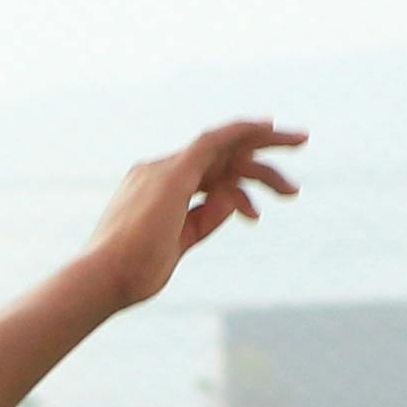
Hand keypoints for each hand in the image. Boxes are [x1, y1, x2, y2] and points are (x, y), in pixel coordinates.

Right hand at [79, 121, 304, 309]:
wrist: (103, 279)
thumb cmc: (132, 274)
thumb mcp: (177, 246)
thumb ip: (204, 221)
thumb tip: (235, 200)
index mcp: (158, 191)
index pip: (207, 178)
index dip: (238, 189)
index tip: (257, 210)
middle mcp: (159, 172)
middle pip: (220, 156)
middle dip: (260, 154)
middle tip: (301, 144)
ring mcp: (165, 170)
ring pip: (224, 147)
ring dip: (264, 146)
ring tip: (302, 142)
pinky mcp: (173, 174)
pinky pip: (214, 141)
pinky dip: (241, 131)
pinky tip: (268, 126)